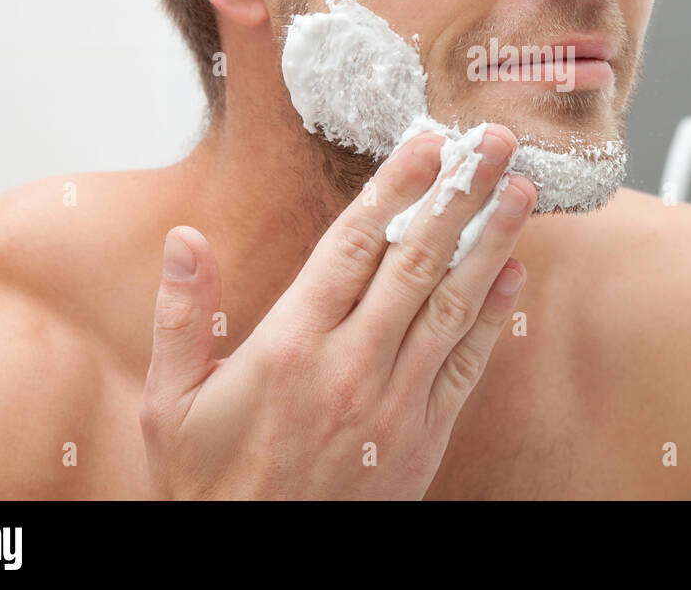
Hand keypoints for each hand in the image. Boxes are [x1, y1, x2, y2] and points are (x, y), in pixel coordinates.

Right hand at [139, 125, 535, 498]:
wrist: (253, 567)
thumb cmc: (210, 485)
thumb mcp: (170, 404)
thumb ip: (182, 316)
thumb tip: (186, 238)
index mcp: (290, 347)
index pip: (353, 247)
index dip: (393, 188)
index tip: (426, 143)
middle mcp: (350, 365)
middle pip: (415, 262)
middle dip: (458, 195)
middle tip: (491, 144)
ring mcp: (394, 402)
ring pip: (452, 306)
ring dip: (491, 243)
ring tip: (520, 191)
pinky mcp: (423, 437)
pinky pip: (466, 365)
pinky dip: (494, 317)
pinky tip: (515, 274)